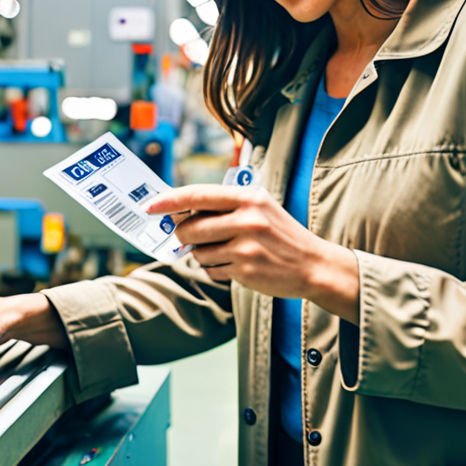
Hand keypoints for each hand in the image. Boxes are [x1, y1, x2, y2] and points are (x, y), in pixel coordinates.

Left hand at [146, 185, 358, 321]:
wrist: (314, 265)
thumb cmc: (283, 235)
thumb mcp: (260, 207)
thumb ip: (225, 206)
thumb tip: (182, 211)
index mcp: (248, 198)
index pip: (198, 195)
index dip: (170, 200)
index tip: (150, 206)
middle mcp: (246, 219)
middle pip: (191, 227)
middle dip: (183, 235)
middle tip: (190, 237)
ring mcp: (245, 246)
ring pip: (198, 252)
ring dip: (203, 255)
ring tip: (226, 252)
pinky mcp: (245, 270)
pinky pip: (211, 271)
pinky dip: (215, 270)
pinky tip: (235, 265)